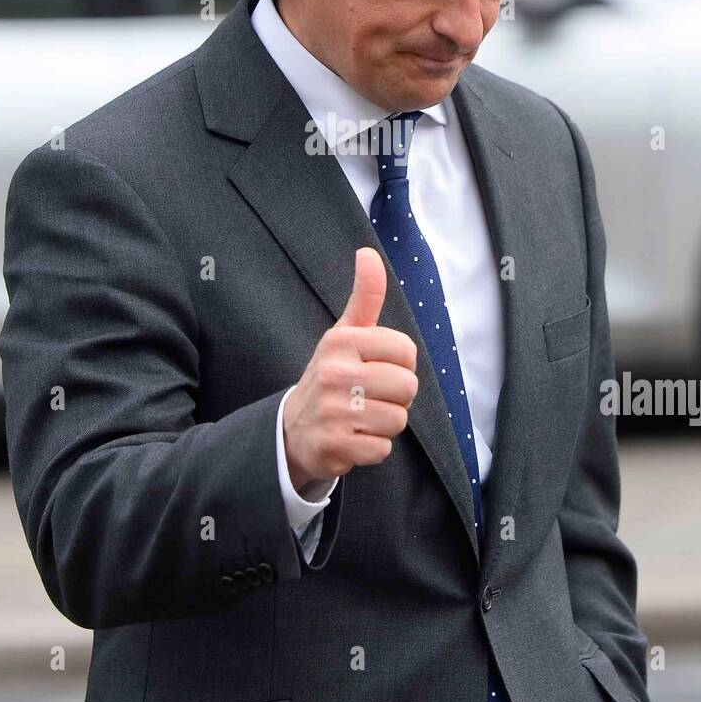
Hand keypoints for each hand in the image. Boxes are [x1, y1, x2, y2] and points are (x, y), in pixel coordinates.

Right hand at [283, 246, 417, 490]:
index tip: (375, 368)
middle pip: (407, 387)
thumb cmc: (331, 375)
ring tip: (361, 417)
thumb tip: (368, 252)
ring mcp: (333, 411)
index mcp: (342, 341)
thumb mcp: (344, 333)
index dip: (399, 364)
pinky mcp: (335, 445)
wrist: (292, 428)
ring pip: (398, 420)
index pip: (407, 351)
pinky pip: (383, 449)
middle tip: (370, 397)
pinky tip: (353, 438)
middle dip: (396, 397)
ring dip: (385, 424)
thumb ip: (364, 296)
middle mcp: (335, 373)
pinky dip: (373, 449)